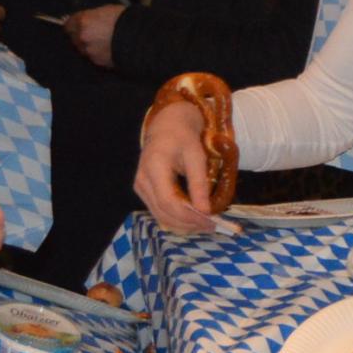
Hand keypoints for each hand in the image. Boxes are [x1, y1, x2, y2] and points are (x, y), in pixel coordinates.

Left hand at [64, 5, 123, 68]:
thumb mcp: (106, 10)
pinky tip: (108, 49)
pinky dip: (98, 54)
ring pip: (83, 49)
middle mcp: (82, 37)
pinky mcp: (98, 62)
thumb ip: (92, 17)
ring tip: (102, 42)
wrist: (139, 38)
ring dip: (89, 46)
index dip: (73, 25)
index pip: (68, 25)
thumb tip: (88, 20)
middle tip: (92, 33)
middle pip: (74, 38)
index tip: (77, 25)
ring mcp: (89, 51)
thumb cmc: (125, 20)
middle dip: (80, 36)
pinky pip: (93, 57)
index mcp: (83, 22)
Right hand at [135, 103, 227, 234]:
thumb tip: (205, 211)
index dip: (188, 216)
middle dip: (187, 223)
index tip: (209, 220)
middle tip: (211, 226)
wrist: (167, 127)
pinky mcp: (143, 191)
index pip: (168, 201)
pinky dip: (176, 218)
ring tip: (204, 224)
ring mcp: (140, 187)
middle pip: (163, 212)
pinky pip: (159, 211)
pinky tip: (193, 218)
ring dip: (182, 224)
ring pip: (160, 215)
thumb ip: (199, 184)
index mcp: (154, 167)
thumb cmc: (183, 138)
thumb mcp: (196, 156)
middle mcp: (142, 180)